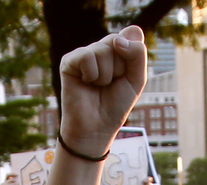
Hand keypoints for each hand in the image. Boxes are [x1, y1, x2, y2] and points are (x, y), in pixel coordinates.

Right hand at [57, 26, 146, 158]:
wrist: (97, 127)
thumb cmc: (116, 104)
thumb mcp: (137, 78)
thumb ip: (137, 54)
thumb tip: (117, 39)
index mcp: (117, 49)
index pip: (132, 36)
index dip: (133, 58)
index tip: (126, 76)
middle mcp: (100, 48)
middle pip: (116, 41)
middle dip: (119, 68)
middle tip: (111, 83)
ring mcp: (83, 54)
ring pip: (102, 50)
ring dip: (105, 75)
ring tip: (98, 86)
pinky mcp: (69, 61)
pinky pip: (86, 56)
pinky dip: (91, 74)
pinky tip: (86, 83)